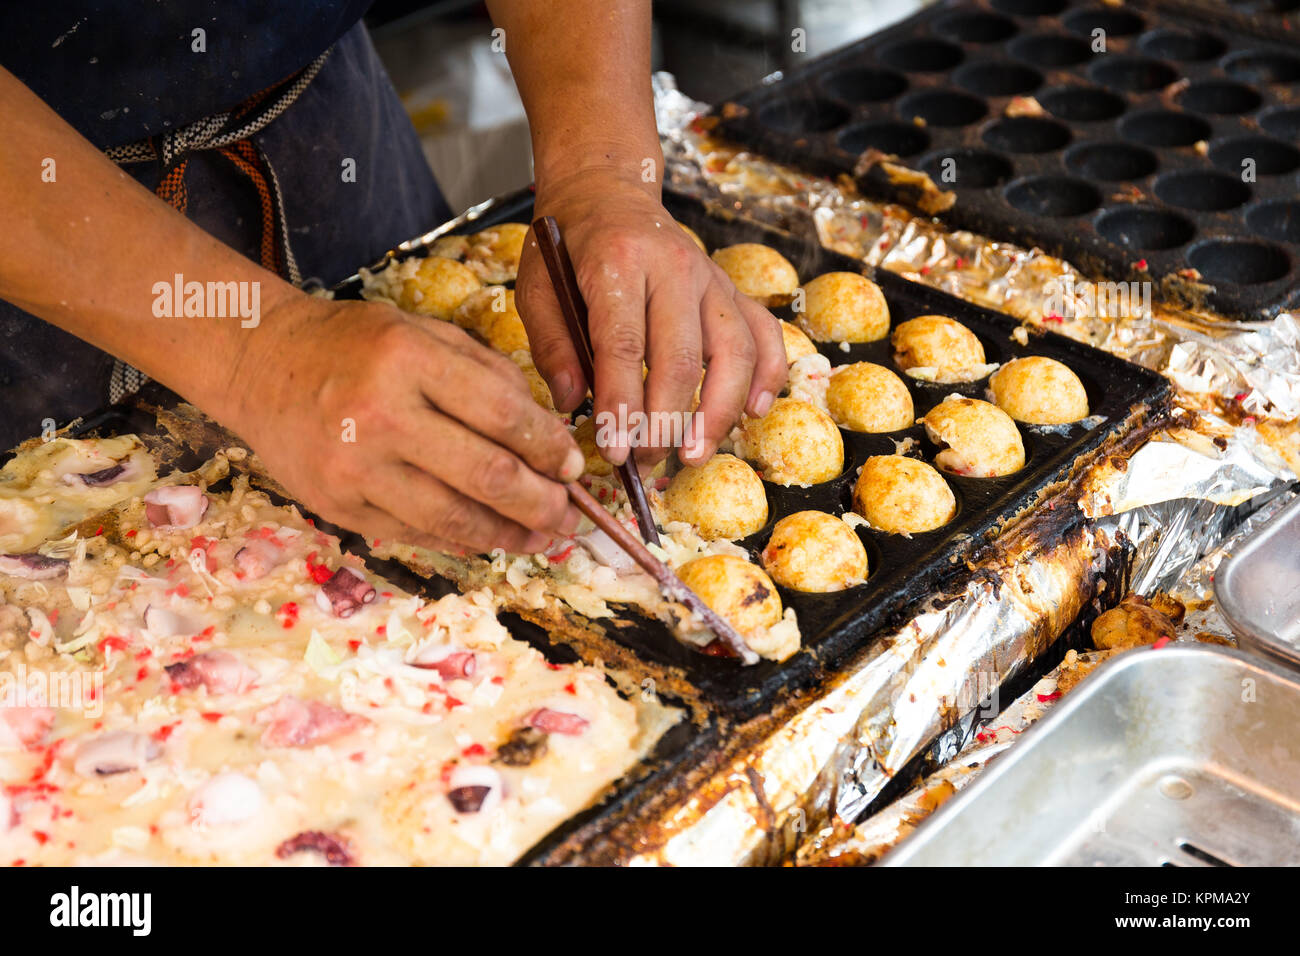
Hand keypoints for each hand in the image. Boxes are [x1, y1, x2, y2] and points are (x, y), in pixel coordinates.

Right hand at [228, 297, 583, 553]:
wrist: (262, 364)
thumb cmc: (355, 345)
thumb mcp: (425, 333)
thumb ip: (489, 375)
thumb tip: (548, 437)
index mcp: (409, 359)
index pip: (502, 413)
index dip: (549, 448)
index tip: (574, 467)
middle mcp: (380, 415)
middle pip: (485, 474)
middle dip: (541, 502)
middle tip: (569, 515)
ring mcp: (355, 467)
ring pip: (453, 517)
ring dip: (508, 534)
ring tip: (540, 537)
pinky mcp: (339, 505)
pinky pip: (415, 533)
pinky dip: (460, 540)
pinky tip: (489, 538)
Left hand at [516, 169, 787, 465]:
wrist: (607, 191)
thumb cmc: (568, 245)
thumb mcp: (537, 286)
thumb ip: (552, 345)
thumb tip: (573, 404)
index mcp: (618, 263)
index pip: (624, 346)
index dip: (622, 405)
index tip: (614, 449)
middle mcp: (674, 267)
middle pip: (683, 358)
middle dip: (666, 422)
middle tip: (645, 462)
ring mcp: (710, 279)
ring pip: (735, 352)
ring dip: (719, 412)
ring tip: (694, 453)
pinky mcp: (731, 290)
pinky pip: (764, 334)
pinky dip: (767, 376)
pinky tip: (753, 413)